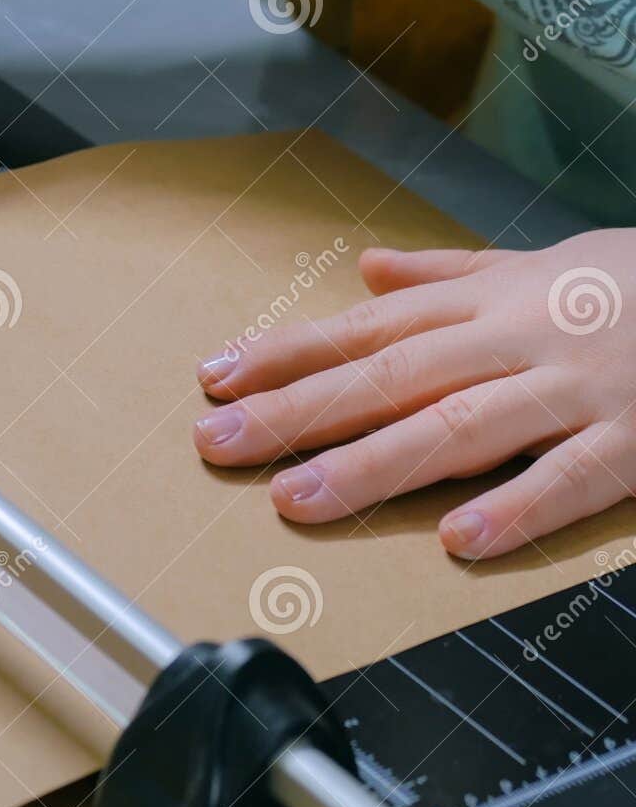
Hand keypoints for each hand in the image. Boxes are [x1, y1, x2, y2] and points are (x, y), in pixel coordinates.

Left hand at [192, 231, 635, 559]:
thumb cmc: (628, 285)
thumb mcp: (534, 267)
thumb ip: (445, 279)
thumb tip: (365, 273)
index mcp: (482, 311)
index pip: (363, 333)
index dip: (285, 356)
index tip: (213, 380)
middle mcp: (513, 346)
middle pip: (389, 380)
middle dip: (298, 412)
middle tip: (218, 443)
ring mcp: (575, 392)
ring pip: (460, 429)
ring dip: (373, 465)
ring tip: (296, 499)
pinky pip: (575, 477)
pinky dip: (520, 507)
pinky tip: (459, 539)